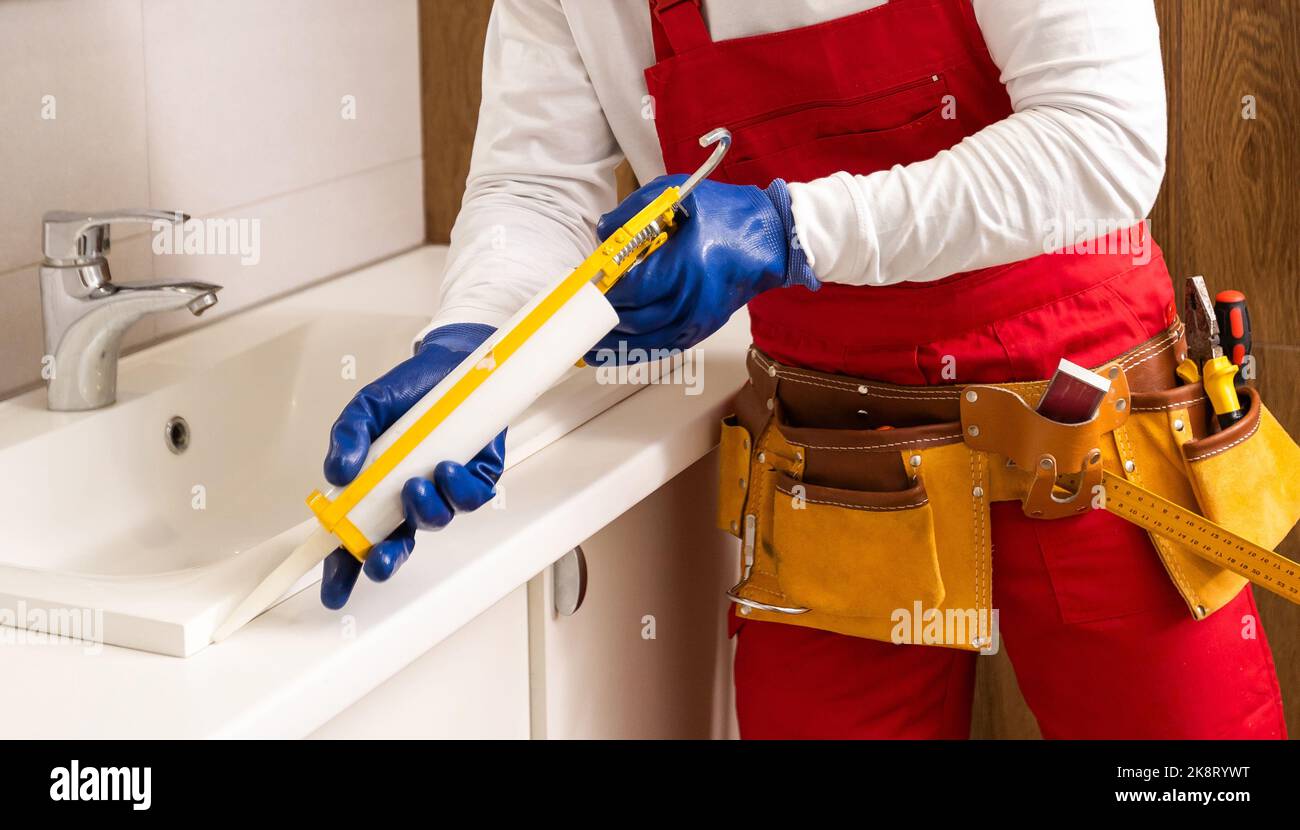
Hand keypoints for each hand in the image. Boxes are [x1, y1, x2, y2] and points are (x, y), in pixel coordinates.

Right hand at [320, 323, 505, 608]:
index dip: (345, 566)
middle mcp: (411, 494)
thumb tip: (336, 472)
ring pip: (436, 519)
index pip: (358, 535)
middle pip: (398, 543)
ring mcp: (445, 488)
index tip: (335, 587)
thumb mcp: (366, 407)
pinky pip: (471, 496)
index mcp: (379, 486)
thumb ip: (347, 436)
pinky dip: (458, 488)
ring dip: (424, 510)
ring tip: (415, 485)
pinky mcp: (478, 476)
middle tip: (379, 560)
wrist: (453, 363)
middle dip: (387, 558)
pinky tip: (447, 468)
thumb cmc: (409, 391)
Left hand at [586, 175, 816, 363]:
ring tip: (589, 347)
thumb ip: (634, 212)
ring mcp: (699, 318)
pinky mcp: (703, 327)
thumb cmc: (727, 213)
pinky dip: (639, 351)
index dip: (603, 292)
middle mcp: (691, 298)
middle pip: (634, 320)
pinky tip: (619, 352)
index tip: (584, 288)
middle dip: (603, 321)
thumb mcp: (676, 194)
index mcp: (684, 264)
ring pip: (648, 341)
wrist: (773, 237)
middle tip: (577, 318)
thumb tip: (603, 234)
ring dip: (616, 346)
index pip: (631, 289)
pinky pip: (665, 346)